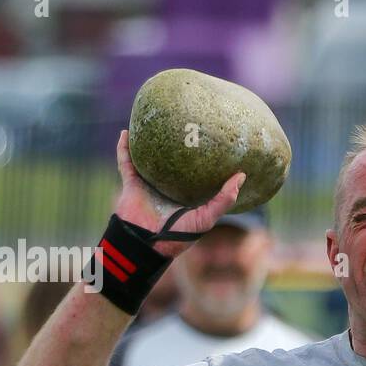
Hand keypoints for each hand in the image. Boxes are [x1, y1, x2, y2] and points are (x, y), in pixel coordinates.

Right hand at [112, 130, 245, 258]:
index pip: (196, 174)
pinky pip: (126, 162)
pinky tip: (126, 132)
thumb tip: (241, 176)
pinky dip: (123, 148)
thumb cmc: (179, 235)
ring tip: (154, 122)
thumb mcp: (207, 218)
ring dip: (148, 143)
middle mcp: (167, 189)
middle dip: (175, 145)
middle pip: (172, 163)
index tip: (214, 142)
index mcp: (185, 196)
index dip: (204, 161)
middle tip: (185, 125)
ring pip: (148, 159)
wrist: (147, 243)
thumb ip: (224, 199)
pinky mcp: (132, 184)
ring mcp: (148, 185)